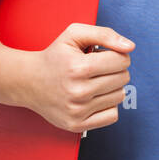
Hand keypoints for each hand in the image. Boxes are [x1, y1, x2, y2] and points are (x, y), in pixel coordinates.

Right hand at [18, 23, 133, 132]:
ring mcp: (78, 111)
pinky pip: (112, 116)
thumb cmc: (54, 56)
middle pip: (123, 78)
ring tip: (95, 81)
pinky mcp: (77, 125)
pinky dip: (108, 105)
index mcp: (79, 67)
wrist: (28, 81)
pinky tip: (95, 97)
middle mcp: (78, 91)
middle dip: (115, 69)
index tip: (105, 55)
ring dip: (112, 87)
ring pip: (119, 96)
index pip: (121, 60)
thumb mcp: (74, 34)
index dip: (117, 54)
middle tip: (98, 68)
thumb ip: (104, 34)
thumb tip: (130, 47)